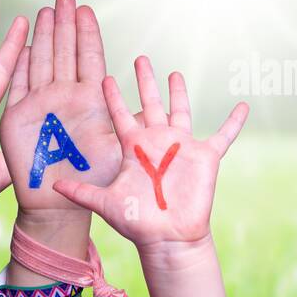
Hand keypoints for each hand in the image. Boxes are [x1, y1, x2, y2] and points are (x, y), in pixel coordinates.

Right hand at [0, 0, 121, 222]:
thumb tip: (150, 105)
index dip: (87, 33)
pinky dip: (20, 63)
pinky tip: (23, 41)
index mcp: (90, 99)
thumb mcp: (119, 147)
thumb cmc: (95, 178)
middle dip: (65, 24)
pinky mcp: (18, 117)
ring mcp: (42, 104)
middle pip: (65, 52)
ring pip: (42, 62)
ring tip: (46, 10)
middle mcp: (65, 96)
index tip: (86, 9)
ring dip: (44, 36)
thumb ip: (130, 125)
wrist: (62, 205)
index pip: (88, 57)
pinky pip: (18, 84)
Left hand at [51, 56, 248, 248]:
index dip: (113, 97)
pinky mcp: (205, 156)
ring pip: (181, 111)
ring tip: (175, 72)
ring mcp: (181, 146)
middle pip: (151, 103)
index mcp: (134, 147)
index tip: (104, 76)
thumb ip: (82, 192)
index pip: (121, 115)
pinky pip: (224, 135)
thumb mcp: (106, 203)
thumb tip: (53, 187)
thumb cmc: (138, 222)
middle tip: (140, 58)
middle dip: (146, 81)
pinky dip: (234, 122)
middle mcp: (157, 141)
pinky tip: (243, 106)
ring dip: (179, 92)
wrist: (169, 237)